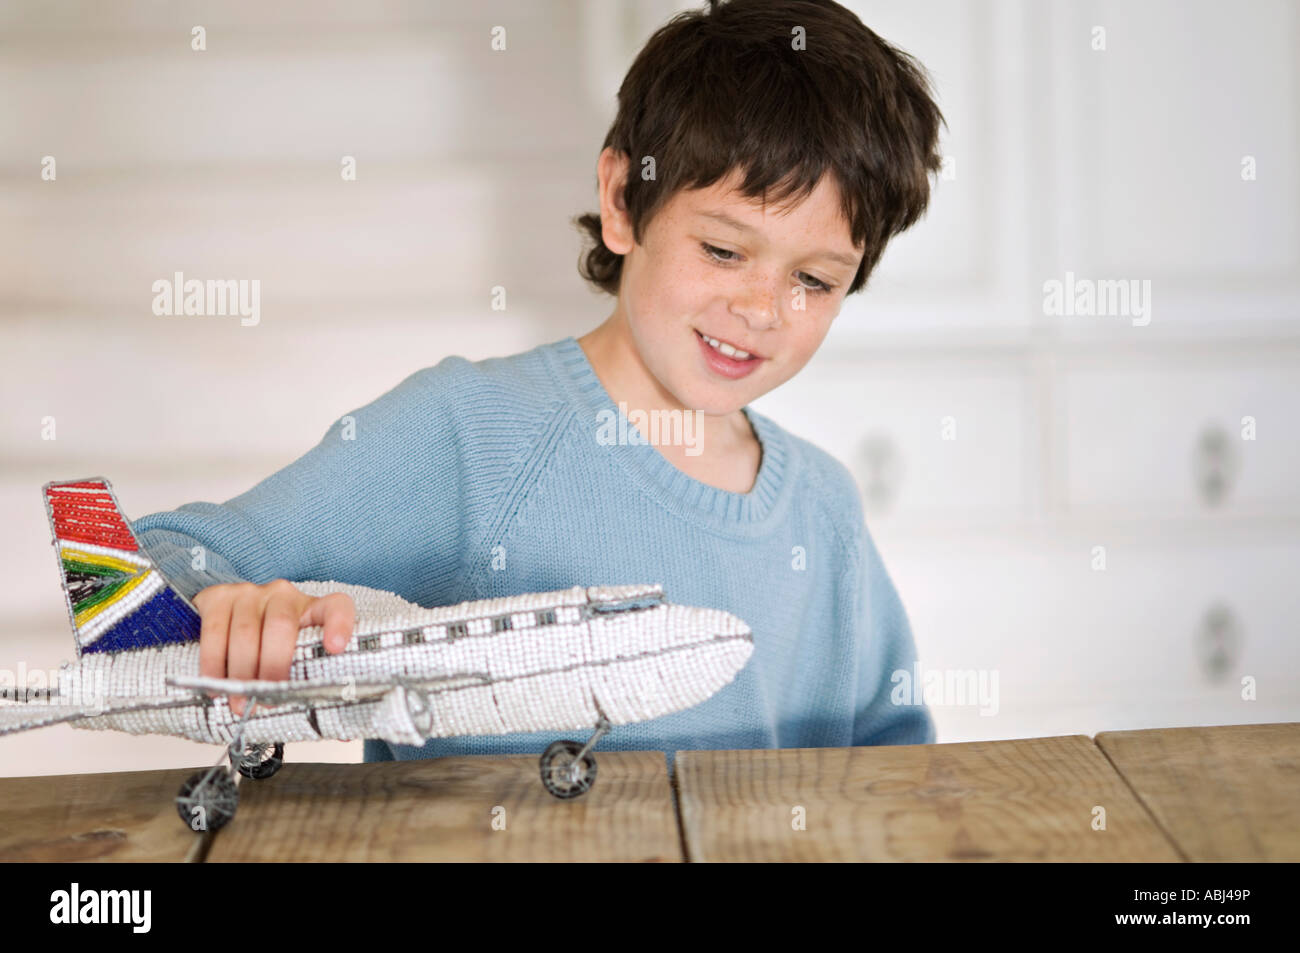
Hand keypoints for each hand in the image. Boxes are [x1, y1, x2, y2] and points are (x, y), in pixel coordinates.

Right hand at [192, 580, 354, 715]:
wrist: (230, 617)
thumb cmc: (270, 643)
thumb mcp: (294, 656)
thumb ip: (312, 683)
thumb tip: (339, 730)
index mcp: (313, 608)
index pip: (336, 606)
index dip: (339, 624)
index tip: (335, 648)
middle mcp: (283, 595)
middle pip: (280, 626)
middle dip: (273, 667)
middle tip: (266, 699)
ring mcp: (249, 593)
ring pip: (245, 631)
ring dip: (241, 672)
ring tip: (239, 703)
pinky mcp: (218, 598)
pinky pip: (215, 631)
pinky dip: (213, 662)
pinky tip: (214, 683)